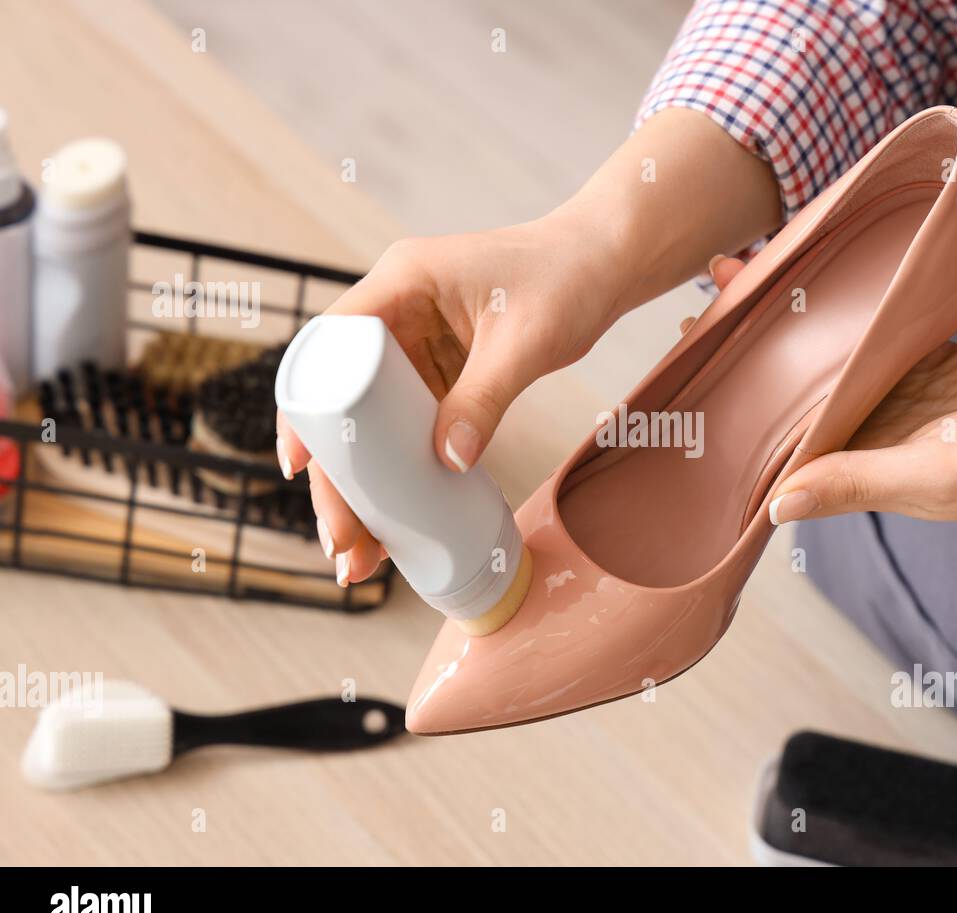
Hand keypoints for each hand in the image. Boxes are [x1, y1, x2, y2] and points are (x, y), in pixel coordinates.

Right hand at [276, 213, 626, 584]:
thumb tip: (448, 463)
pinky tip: (399, 520)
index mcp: (403, 281)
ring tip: (361, 554)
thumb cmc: (568, 279)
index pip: (331, 346)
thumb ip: (485, 398)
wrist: (606, 263)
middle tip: (339, 542)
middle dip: (338, 474)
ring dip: (366, 483)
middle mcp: (399, 308)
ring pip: (372, 420)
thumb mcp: (525, 344)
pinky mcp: (441, 367)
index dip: (308, 408)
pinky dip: (401, 469)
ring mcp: (417, 340)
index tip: (300, 466)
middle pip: (345, 397)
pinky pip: (408, 423)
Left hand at [696, 256, 956, 524]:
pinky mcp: (922, 354)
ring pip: (821, 354)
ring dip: (784, 321)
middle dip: (744, 359)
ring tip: (735, 279)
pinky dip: (836, 302)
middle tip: (695, 318)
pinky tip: (806, 272)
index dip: (732, 423)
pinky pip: (866, 326)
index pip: (776, 449)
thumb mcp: (932, 478)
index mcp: (856, 468)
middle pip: (789, 394)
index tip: (684, 391)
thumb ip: (855, 484)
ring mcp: (893, 390)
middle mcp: (865, 430)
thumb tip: (775, 508)